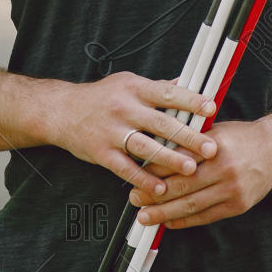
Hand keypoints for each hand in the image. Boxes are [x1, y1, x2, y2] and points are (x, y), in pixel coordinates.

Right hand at [47, 72, 218, 193]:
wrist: (61, 111)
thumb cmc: (100, 97)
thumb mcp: (128, 83)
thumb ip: (157, 88)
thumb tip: (185, 84)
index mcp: (135, 89)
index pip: (167, 93)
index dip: (190, 101)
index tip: (210, 108)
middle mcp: (124, 109)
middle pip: (161, 123)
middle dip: (187, 136)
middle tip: (210, 148)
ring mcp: (112, 132)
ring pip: (145, 147)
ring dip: (169, 159)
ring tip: (189, 168)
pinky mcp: (102, 152)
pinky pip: (125, 168)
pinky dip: (143, 179)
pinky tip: (160, 188)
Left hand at [127, 120, 271, 229]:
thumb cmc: (242, 138)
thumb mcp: (215, 130)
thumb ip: (189, 143)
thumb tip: (156, 155)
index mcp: (216, 144)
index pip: (179, 159)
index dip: (155, 170)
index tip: (137, 174)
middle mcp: (225, 167)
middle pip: (182, 185)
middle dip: (154, 194)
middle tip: (135, 198)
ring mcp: (232, 189)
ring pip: (191, 204)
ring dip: (164, 213)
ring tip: (146, 216)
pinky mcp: (238, 205)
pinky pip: (206, 217)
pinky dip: (185, 221)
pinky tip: (169, 221)